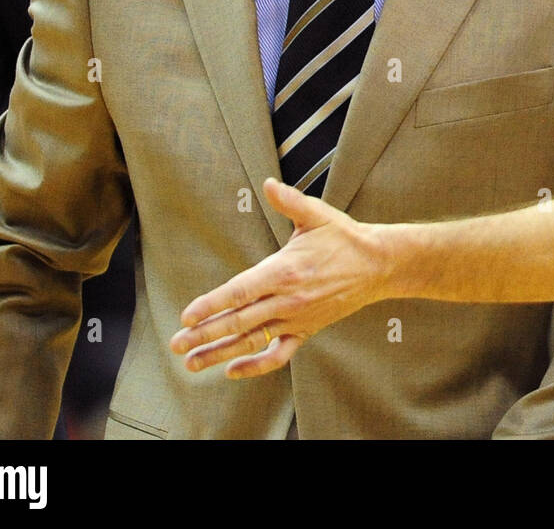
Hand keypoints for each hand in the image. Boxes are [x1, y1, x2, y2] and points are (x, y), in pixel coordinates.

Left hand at [169, 179, 388, 378]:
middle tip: (176, 344)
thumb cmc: (343, 237)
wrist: (377, 265)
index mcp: (285, 271)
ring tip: (192, 363)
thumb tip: (268, 183)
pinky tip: (234, 369)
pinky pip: (279, 355)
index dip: (212, 305)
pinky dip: (256, 365)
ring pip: (253, 341)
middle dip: (204, 334)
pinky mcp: (307, 331)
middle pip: (239, 322)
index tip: (187, 316)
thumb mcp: (317, 215)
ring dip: (220, 353)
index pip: (240, 292)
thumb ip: (289, 201)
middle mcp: (288, 300)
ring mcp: (297, 319)